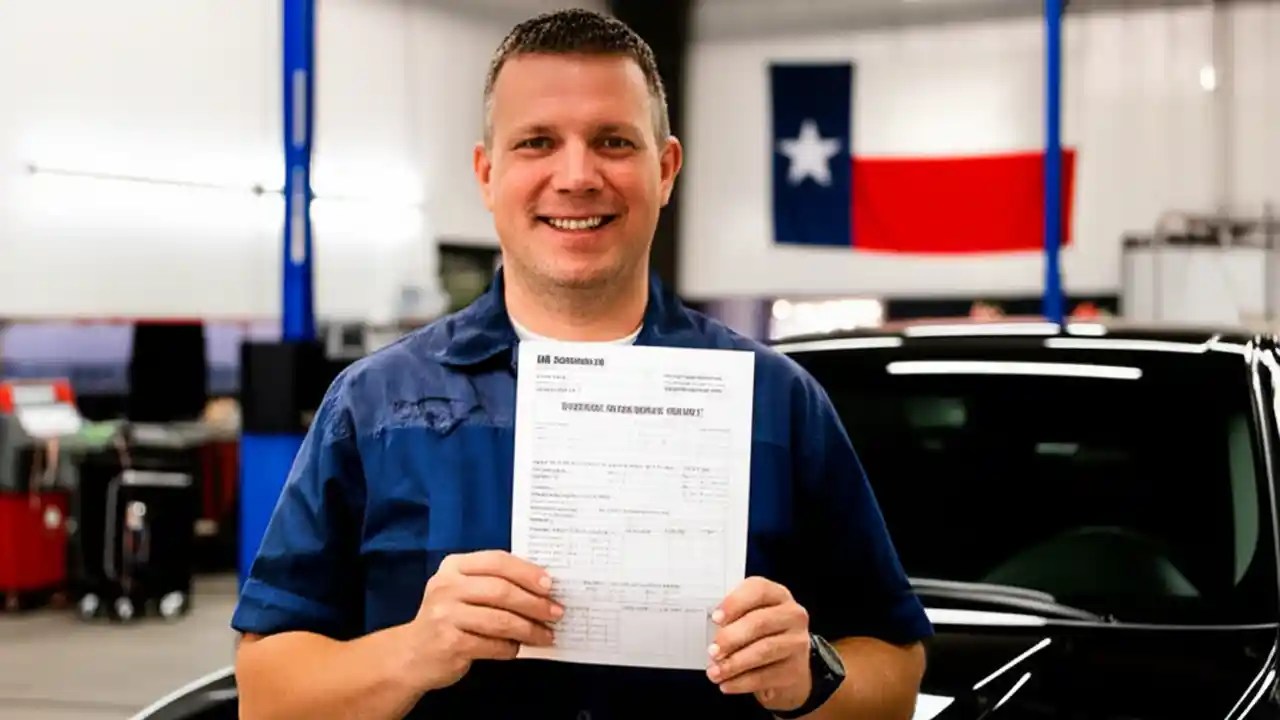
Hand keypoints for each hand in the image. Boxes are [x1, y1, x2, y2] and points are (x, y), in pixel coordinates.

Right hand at [404, 550, 562, 692]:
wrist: (412, 654)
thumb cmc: (448, 618)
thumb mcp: (462, 590)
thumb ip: (493, 583)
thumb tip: (542, 588)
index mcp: (453, 567)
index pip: (497, 561)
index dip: (527, 572)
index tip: (550, 585)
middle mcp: (447, 587)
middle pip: (501, 590)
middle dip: (535, 603)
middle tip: (556, 613)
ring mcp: (446, 615)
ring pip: (500, 620)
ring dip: (529, 629)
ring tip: (545, 635)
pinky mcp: (450, 643)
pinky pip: (492, 645)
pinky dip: (510, 648)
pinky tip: (517, 648)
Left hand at [706, 576, 811, 711]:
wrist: (787, 666)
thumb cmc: (762, 636)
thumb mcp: (750, 618)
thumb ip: (733, 618)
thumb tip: (710, 630)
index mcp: (777, 595)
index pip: (758, 590)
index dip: (734, 603)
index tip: (715, 618)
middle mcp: (792, 616)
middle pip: (760, 622)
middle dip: (731, 637)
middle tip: (712, 650)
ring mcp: (797, 643)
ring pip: (763, 650)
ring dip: (734, 663)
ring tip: (715, 671)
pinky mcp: (795, 670)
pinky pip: (765, 676)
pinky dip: (741, 682)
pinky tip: (727, 684)